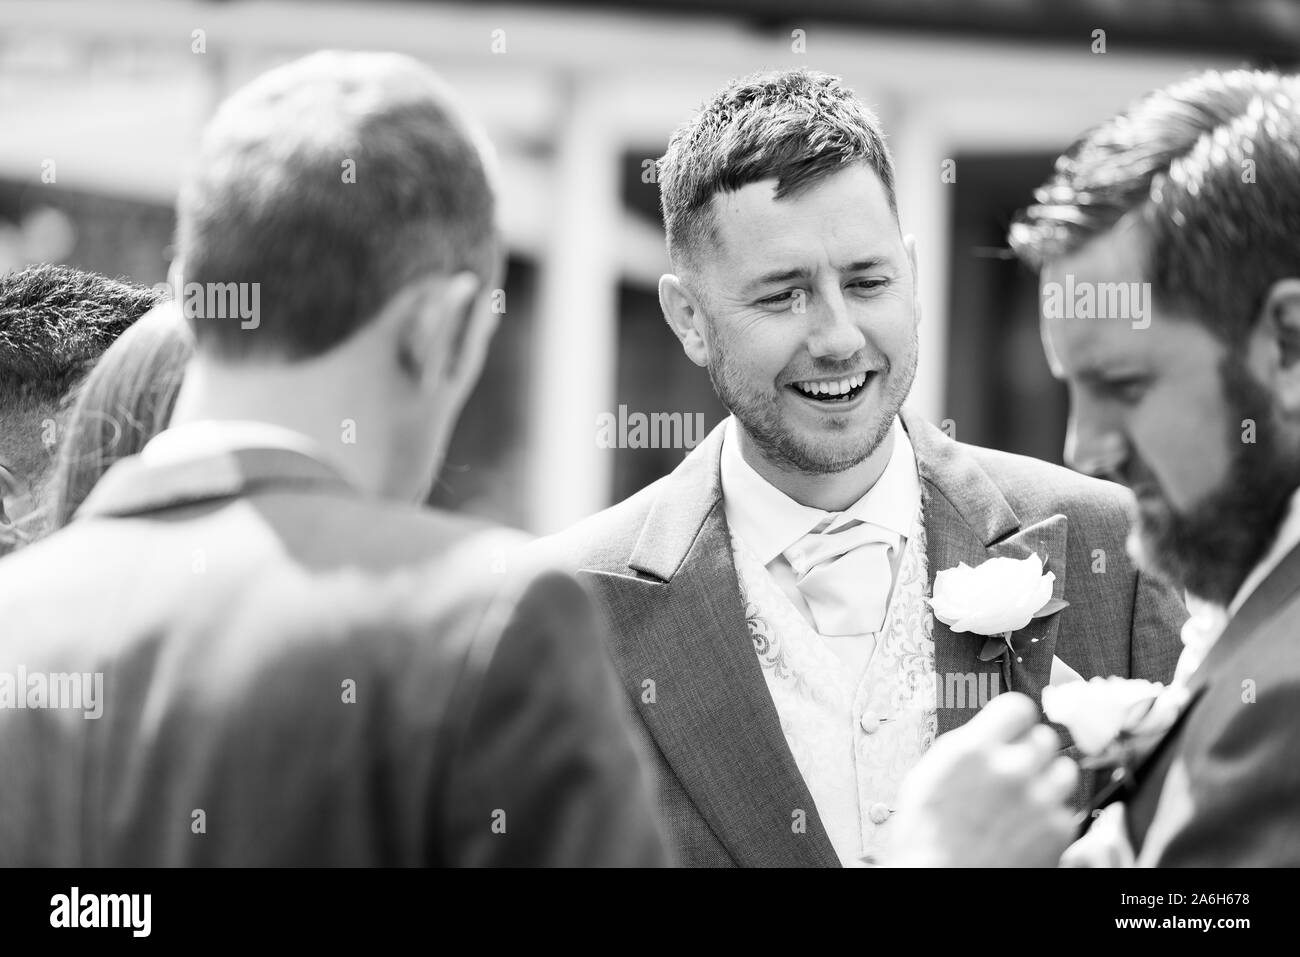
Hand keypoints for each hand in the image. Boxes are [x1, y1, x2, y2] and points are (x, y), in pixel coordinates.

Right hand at [884, 692, 1078, 866]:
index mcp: (974, 750)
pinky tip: (1027, 826)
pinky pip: (1066, 807)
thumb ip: (965, 747)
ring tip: (1025, 799)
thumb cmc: (926, 836)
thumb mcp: (927, 774)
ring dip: (1049, 780)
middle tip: (1016, 770)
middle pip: (1044, 737)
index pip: (1018, 707)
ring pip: (1065, 769)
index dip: (1016, 719)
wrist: (942, 878)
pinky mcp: (1058, 829)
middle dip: (1031, 751)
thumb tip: (987, 732)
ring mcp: (1038, 799)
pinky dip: (1052, 815)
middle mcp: (1010, 769)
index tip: (1015, 728)